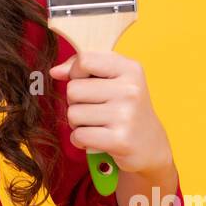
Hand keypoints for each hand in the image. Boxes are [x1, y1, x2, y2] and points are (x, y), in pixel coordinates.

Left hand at [48, 50, 172, 176]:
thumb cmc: (125, 108)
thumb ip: (82, 68)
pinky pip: (78, 135)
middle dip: (76, 103)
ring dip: (78, 123)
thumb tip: (55, 71)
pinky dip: (81, 140)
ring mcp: (126, 115)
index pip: (84, 60)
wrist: (150, 146)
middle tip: (95, 110)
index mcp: (130, 69)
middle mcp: (130, 90)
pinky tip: (97, 139)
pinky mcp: (120, 140)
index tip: (87, 83)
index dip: (76, 73)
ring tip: (97, 125)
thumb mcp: (113, 79)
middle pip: (73, 89)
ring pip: (73, 114)